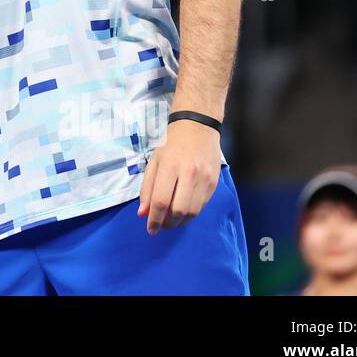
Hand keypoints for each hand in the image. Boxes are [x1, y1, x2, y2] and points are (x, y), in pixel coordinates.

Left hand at [136, 118, 222, 234]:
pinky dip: (190, 215)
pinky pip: (202, 206)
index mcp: (170, 166)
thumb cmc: (171, 145)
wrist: (197, 128)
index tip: (150, 229)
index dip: (154, 219)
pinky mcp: (214, 183)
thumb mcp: (154, 162)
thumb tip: (143, 213)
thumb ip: (147, 188)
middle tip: (160, 226)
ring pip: (192, 212)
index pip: (161, 200)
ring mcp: (204, 179)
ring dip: (179, 222)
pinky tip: (182, 213)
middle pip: (179, 210)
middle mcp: (189, 173)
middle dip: (168, 224)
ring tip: (170, 221)